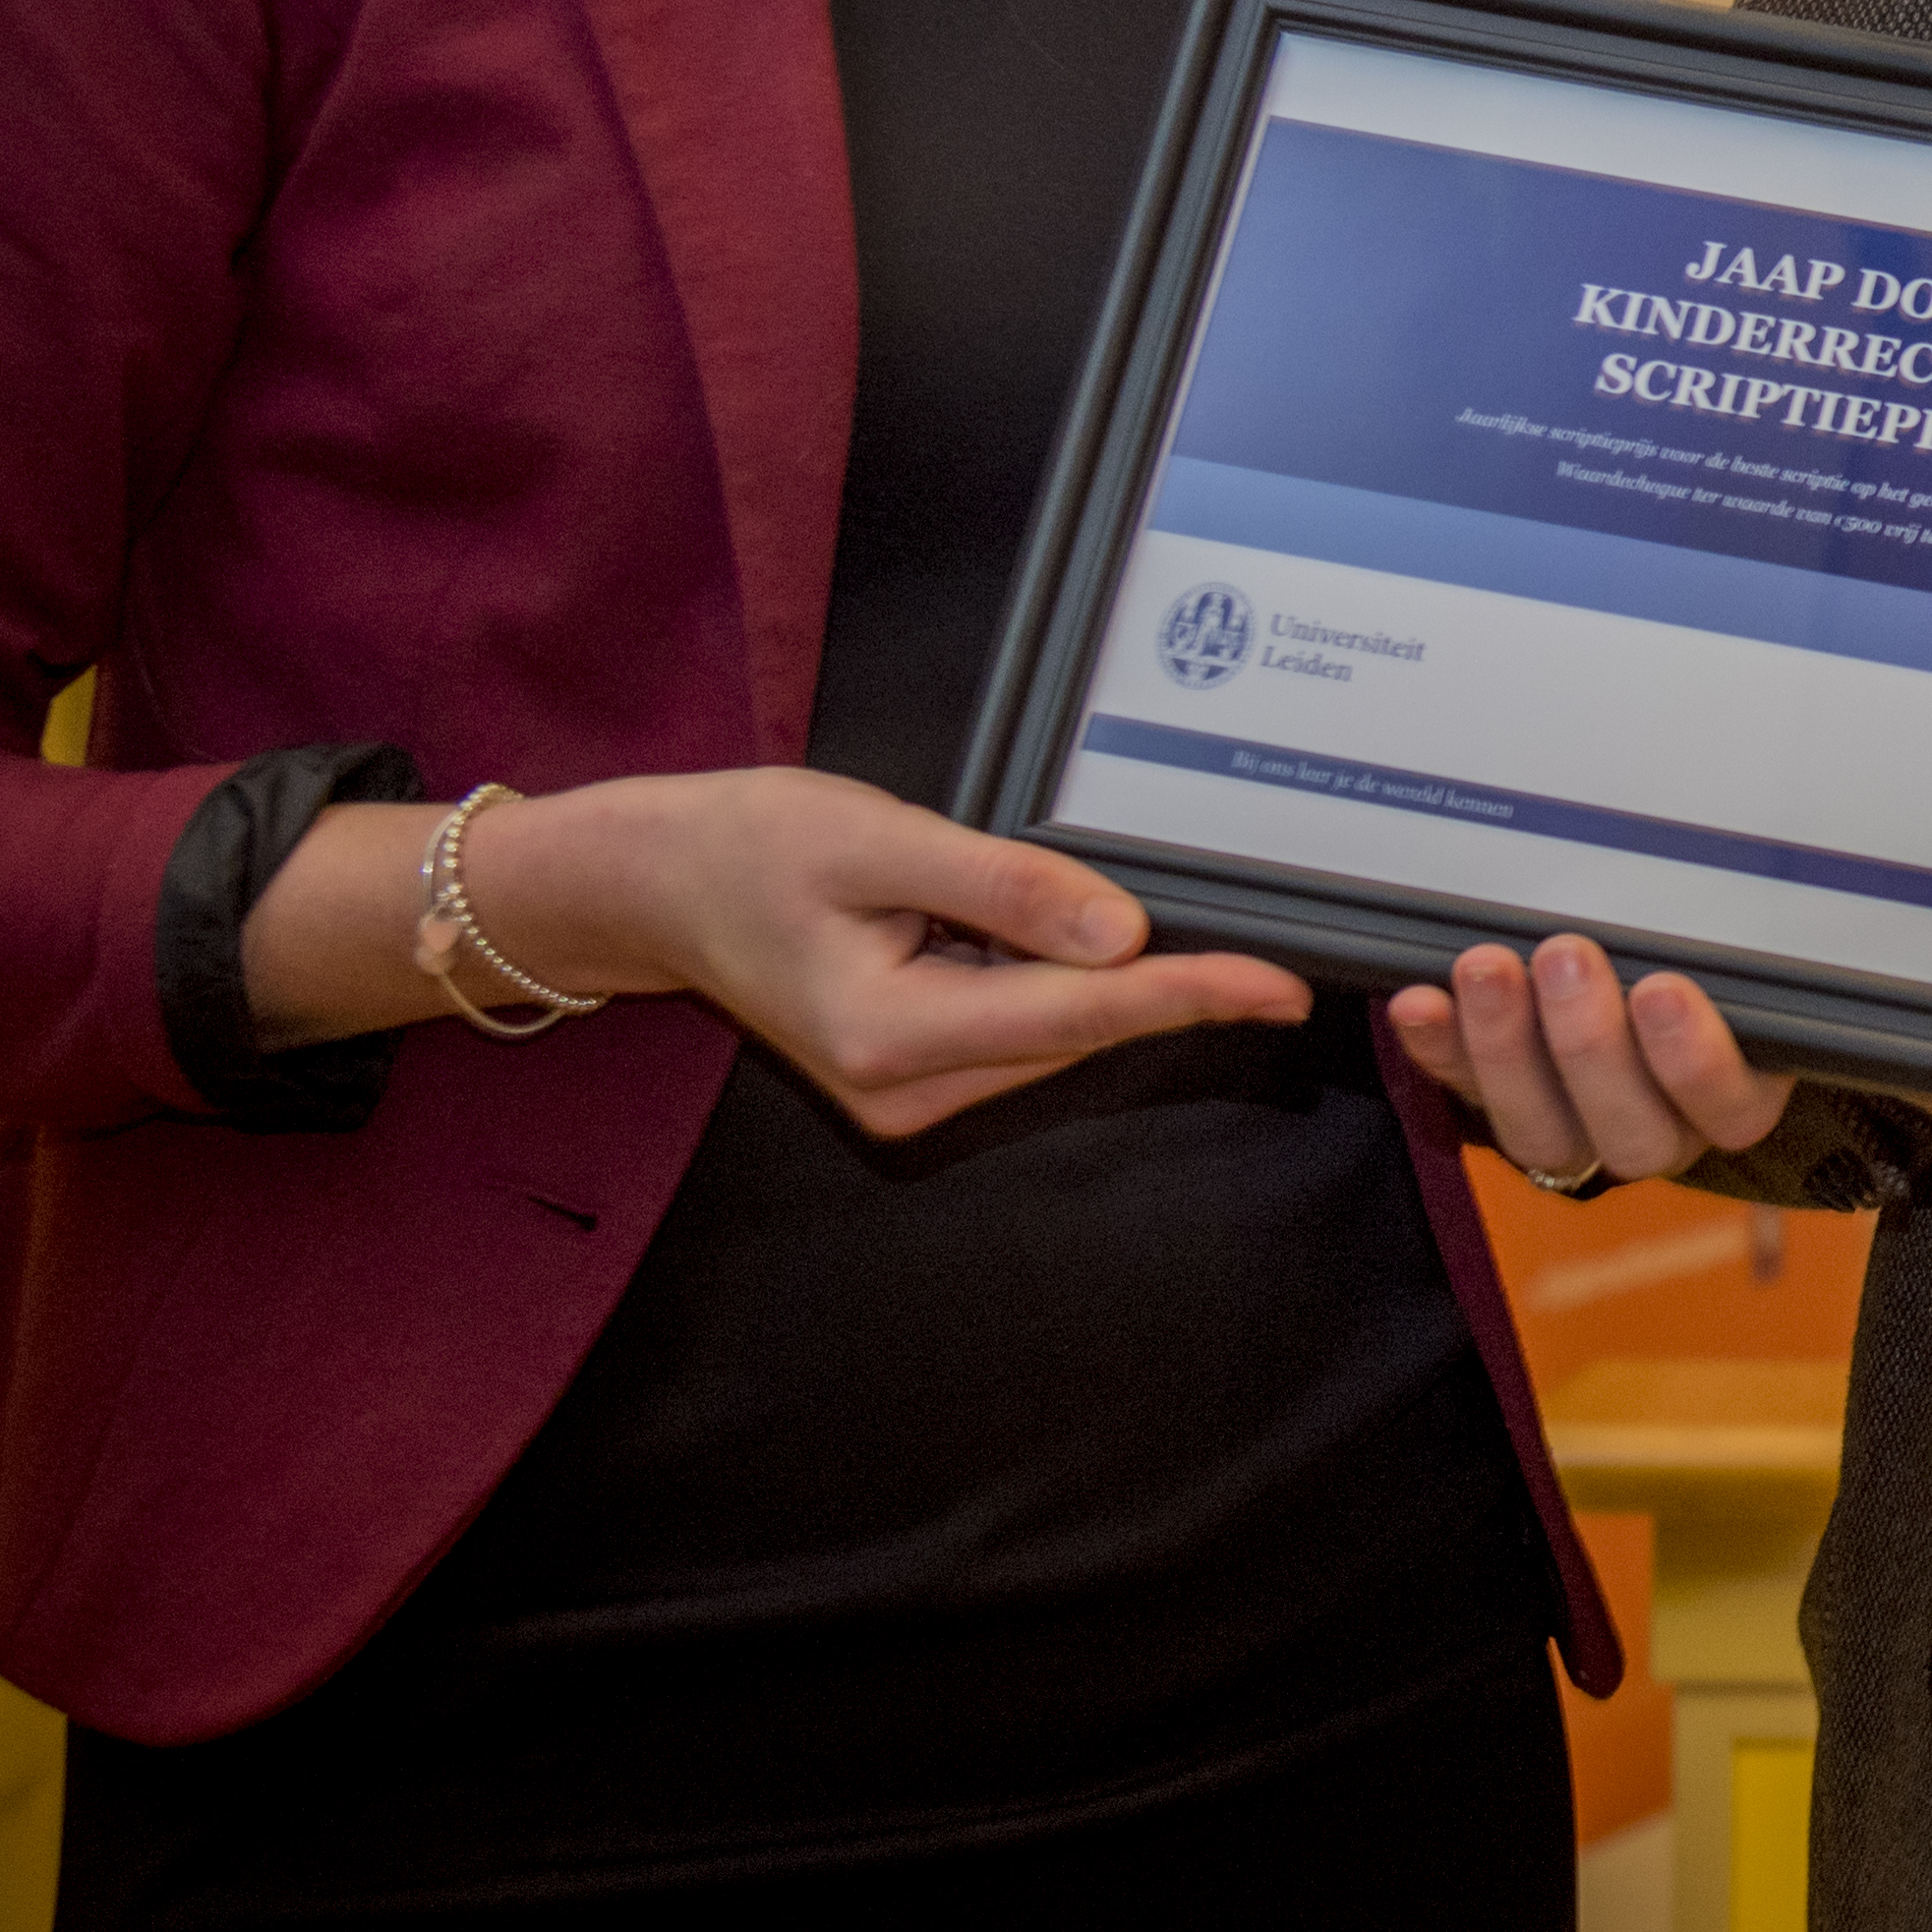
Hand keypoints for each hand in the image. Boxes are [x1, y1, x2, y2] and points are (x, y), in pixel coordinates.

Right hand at [262, 769, 1310, 1136]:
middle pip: (1075, 1028)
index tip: (1281, 989)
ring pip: (1052, 1029)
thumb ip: (1005, 888)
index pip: (1079, 1014)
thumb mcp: (877, 839)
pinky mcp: (911, 1071)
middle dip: (1159, 979)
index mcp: (891, 1037)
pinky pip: (1018, 1024)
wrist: (650, 884)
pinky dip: (1053, 978)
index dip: (1190, 995)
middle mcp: (904, 1088)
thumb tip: (1124, 934)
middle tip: (1253, 936)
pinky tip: (1045, 931)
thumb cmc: (744, 846)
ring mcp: (907, 1092)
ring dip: (1096, 972)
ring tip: (1058, 900)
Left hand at [1386, 936, 1795, 1188]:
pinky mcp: (1505, 1110)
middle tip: (1565, 955)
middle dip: (1589, 1041)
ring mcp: (1577, 1132)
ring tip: (1488, 967)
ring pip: (1541, 1130)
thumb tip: (1758, 846)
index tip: (1663, 989)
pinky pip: (1465, 1096)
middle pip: (1630, 1129)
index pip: (1729, 1107)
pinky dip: (1440, 1050)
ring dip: (1506, 1047)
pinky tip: (1420, 1002)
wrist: (1646, 981)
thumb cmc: (1706, 958)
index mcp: (1732, 1095)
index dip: (1695, 1061)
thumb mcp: (1734, 947)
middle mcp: (1658, 1129)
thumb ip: (1723, 928)